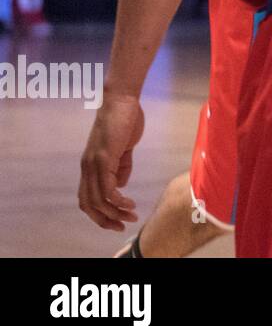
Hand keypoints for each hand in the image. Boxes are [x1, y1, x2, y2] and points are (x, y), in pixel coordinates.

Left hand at [78, 93, 143, 230]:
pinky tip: (129, 202)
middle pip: (88, 204)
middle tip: (121, 226)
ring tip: (130, 215)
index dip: (99, 213)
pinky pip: (106, 188)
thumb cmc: (125, 120)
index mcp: (91, 166)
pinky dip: (117, 200)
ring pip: (97, 199)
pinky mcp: (103, 158)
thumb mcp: (124, 147)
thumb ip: (122, 165)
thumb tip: (120, 184)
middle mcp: (87, 168)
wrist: (122, 100)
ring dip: (114, 212)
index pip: (87, 198)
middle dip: (104, 220)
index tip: (117, 221)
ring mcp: (93, 163)